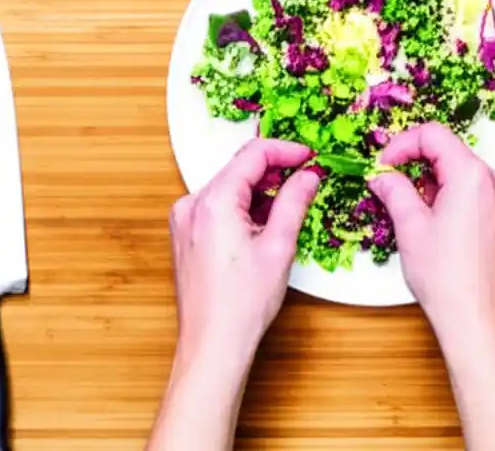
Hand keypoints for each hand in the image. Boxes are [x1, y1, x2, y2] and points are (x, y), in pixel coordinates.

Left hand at [169, 139, 319, 362]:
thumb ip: (294, 201)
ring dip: (259, 192)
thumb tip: (308, 176)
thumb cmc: (242, 303)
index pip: (253, 154)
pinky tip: (264, 226)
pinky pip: (217, 207)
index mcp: (214, 201)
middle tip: (307, 180)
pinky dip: (242, 208)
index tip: (310, 157)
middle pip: (239, 170)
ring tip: (288, 210)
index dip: (287, 150)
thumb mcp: (279, 246)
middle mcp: (192, 205)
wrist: (212, 343)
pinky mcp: (185, 235)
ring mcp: (184, 220)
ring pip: (229, 189)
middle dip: (274, 172)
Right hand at [368, 123, 494, 340]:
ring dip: (433, 182)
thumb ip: (394, 190)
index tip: (384, 164)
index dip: (402, 145)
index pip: (433, 135)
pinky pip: (475, 191)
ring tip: (413, 213)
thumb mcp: (410, 226)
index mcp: (473, 176)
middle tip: (391, 186)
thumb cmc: (447, 278)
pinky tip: (435, 223)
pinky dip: (451, 196)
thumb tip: (382, 176)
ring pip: (461, 172)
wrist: (477, 319)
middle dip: (416, 165)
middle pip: (449, 152)